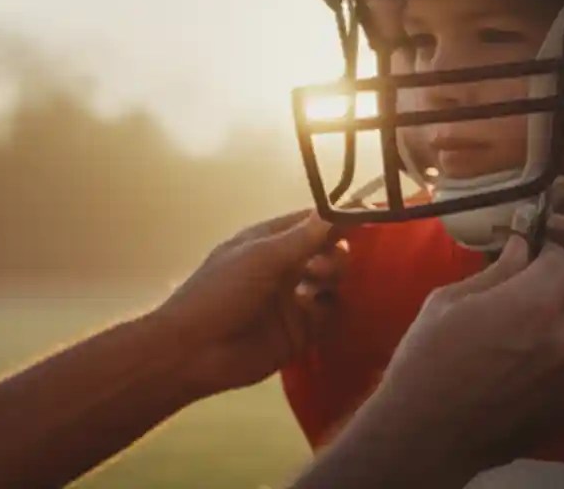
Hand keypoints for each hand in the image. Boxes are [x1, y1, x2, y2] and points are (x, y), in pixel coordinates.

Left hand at [153, 210, 348, 396]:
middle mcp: (284, 267)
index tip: (368, 216)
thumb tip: (336, 211)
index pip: (310, 223)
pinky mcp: (301, 332)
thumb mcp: (260, 257)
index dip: (336, 219)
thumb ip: (302, 238)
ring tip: (324, 286)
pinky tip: (328, 308)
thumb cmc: (221, 293)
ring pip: (331, 282)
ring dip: (335, 279)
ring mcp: (293, 300)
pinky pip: (329, 315)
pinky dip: (335, 309)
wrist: (195, 352)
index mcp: (268, 242)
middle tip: (333, 262)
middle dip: (337, 252)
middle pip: (327, 252)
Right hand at [345, 236, 563, 483]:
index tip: (528, 260)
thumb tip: (522, 248)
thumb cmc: (426, 358)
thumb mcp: (448, 302)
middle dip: (552, 292)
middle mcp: (563, 338)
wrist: (424, 434)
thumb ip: (495, 272)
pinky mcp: (563, 409)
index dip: (548, 257)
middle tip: (517, 300)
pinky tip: (516, 374)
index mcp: (534, 304)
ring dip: (555, 329)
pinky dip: (551, 363)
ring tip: (516, 341)